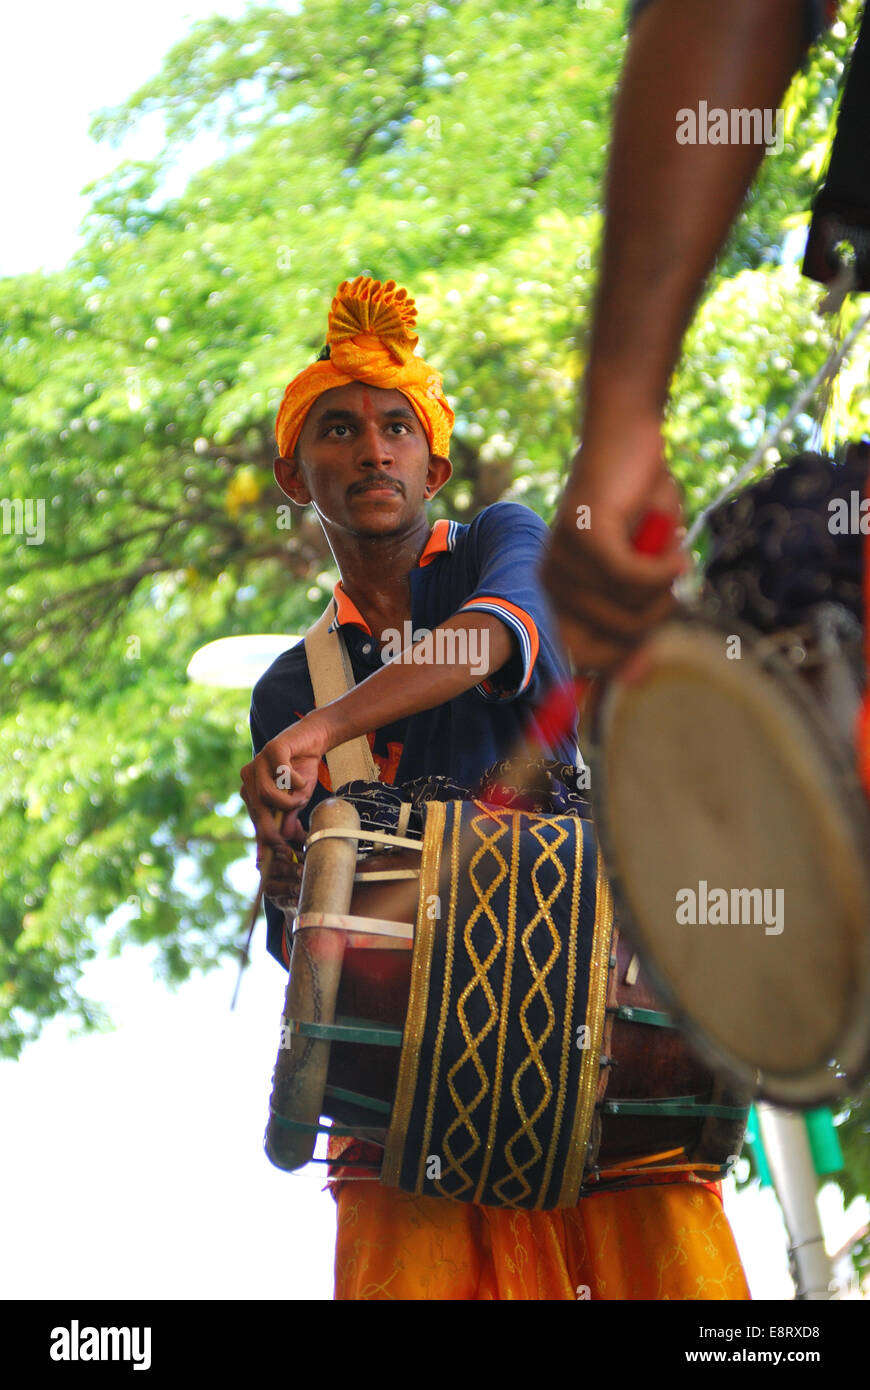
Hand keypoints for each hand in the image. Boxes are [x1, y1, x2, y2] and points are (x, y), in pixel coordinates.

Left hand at [240, 713, 328, 859]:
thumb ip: (288, 816)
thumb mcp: (297, 799)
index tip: (278, 853)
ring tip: (301, 798)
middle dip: (272, 828)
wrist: (313, 740)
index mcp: (251, 789)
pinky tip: (302, 780)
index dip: (265, 837)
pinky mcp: (273, 748)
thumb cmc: (302, 770)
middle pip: (257, 808)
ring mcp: (258, 761)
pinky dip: (295, 781)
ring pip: (266, 793)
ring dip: (288, 801)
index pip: (255, 818)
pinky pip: (282, 773)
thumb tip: (284, 838)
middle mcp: (250, 776)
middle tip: (288, 839)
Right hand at [260, 815, 305, 912]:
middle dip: (289, 869)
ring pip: (274, 887)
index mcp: (273, 854)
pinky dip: (289, 902)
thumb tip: (302, 827)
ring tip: (300, 888)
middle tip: (301, 871)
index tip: (291, 853)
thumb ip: (302, 839)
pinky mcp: (276, 901)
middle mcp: (268, 870)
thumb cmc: (304, 859)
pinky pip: (281, 902)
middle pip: (275, 869)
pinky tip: (297, 900)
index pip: (273, 850)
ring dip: (288, 887)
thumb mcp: (303, 847)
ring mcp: (270, 886)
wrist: (303, 885)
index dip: (281, 851)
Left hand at [542, 413, 686, 671]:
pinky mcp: (586, 538)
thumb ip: (638, 619)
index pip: (581, 656)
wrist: (626, 437)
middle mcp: (551, 581)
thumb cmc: (639, 503)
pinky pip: (631, 578)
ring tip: (668, 555)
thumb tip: (639, 678)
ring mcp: (564, 561)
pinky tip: (673, 552)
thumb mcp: (643, 570)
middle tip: (669, 581)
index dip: (619, 664)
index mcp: (559, 592)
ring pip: (627, 609)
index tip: (647, 664)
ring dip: (663, 589)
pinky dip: (662, 569)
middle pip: (612, 640)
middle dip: (653, 620)